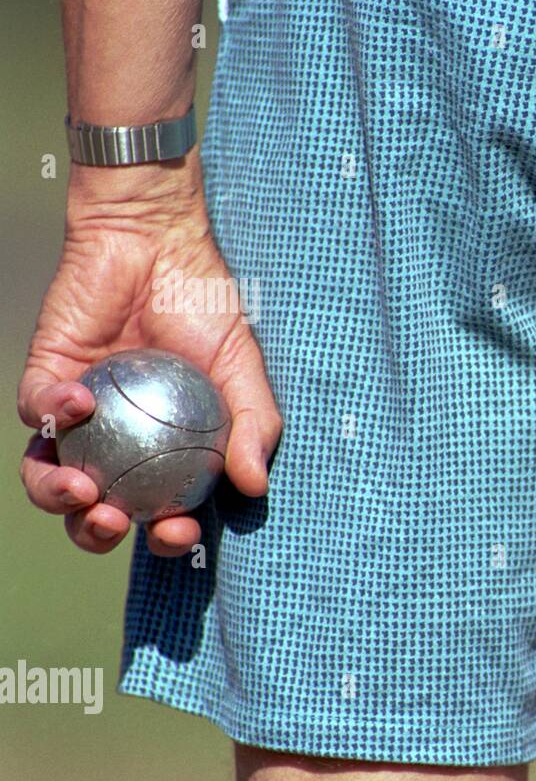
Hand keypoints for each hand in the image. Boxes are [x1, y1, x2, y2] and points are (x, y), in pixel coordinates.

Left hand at [17, 158, 281, 554]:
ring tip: (82, 489)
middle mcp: (116, 443)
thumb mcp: (246, 371)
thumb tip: (253, 487)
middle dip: (94, 532)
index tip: (178, 529)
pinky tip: (84, 402)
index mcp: (164, 454)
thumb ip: (254, 426)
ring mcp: (77, 416)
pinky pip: (36, 410)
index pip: (159, 511)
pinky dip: (53, 414)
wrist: (159, 245)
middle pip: (93, 509)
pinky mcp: (46, 378)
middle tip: (114, 519)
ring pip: (47, 474)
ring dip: (54, 495)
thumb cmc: (206, 309)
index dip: (164, 535)